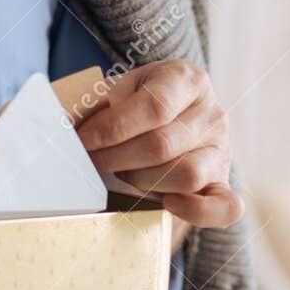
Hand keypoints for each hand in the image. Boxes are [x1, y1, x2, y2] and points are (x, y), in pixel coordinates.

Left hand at [75, 60, 242, 228]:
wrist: (174, 115)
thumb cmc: (139, 103)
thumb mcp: (122, 89)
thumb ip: (100, 103)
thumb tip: (64, 122)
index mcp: (187, 79)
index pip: (153, 108)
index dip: (112, 128)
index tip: (81, 140)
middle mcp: (212, 113)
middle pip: (163, 145)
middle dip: (116, 157)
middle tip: (89, 161)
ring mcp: (222, 149)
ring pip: (186, 175)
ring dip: (142, 181)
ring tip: (121, 173)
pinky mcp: (224, 182)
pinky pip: (225, 207)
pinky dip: (196, 211)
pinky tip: (167, 203)